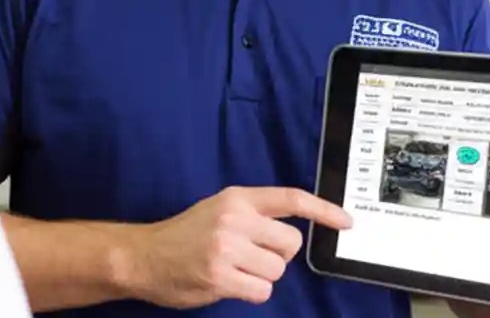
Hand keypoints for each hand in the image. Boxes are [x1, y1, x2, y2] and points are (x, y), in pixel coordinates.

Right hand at [123, 186, 351, 307]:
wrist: (143, 256)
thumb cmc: (186, 235)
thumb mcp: (219, 209)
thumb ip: (254, 214)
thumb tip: (292, 235)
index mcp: (237, 198)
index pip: (291, 198)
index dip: (323, 210)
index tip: (346, 221)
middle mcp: (235, 219)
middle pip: (290, 243)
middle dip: (278, 256)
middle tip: (252, 256)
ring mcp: (227, 248)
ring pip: (277, 271)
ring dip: (261, 276)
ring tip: (234, 269)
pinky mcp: (220, 276)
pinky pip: (261, 291)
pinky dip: (250, 292)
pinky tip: (228, 283)